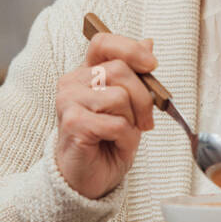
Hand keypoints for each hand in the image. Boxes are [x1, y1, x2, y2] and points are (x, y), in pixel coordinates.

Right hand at [54, 32, 158, 199]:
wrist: (88, 178)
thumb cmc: (107, 141)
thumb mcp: (129, 105)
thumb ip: (134, 74)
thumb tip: (149, 43)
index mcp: (86, 73)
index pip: (103, 43)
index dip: (130, 49)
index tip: (152, 65)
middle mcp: (72, 83)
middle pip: (120, 70)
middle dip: (143, 98)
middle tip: (145, 121)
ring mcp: (68, 102)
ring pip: (119, 97)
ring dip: (132, 121)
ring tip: (122, 134)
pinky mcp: (72, 123)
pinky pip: (116, 123)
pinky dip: (125, 138)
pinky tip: (114, 144)